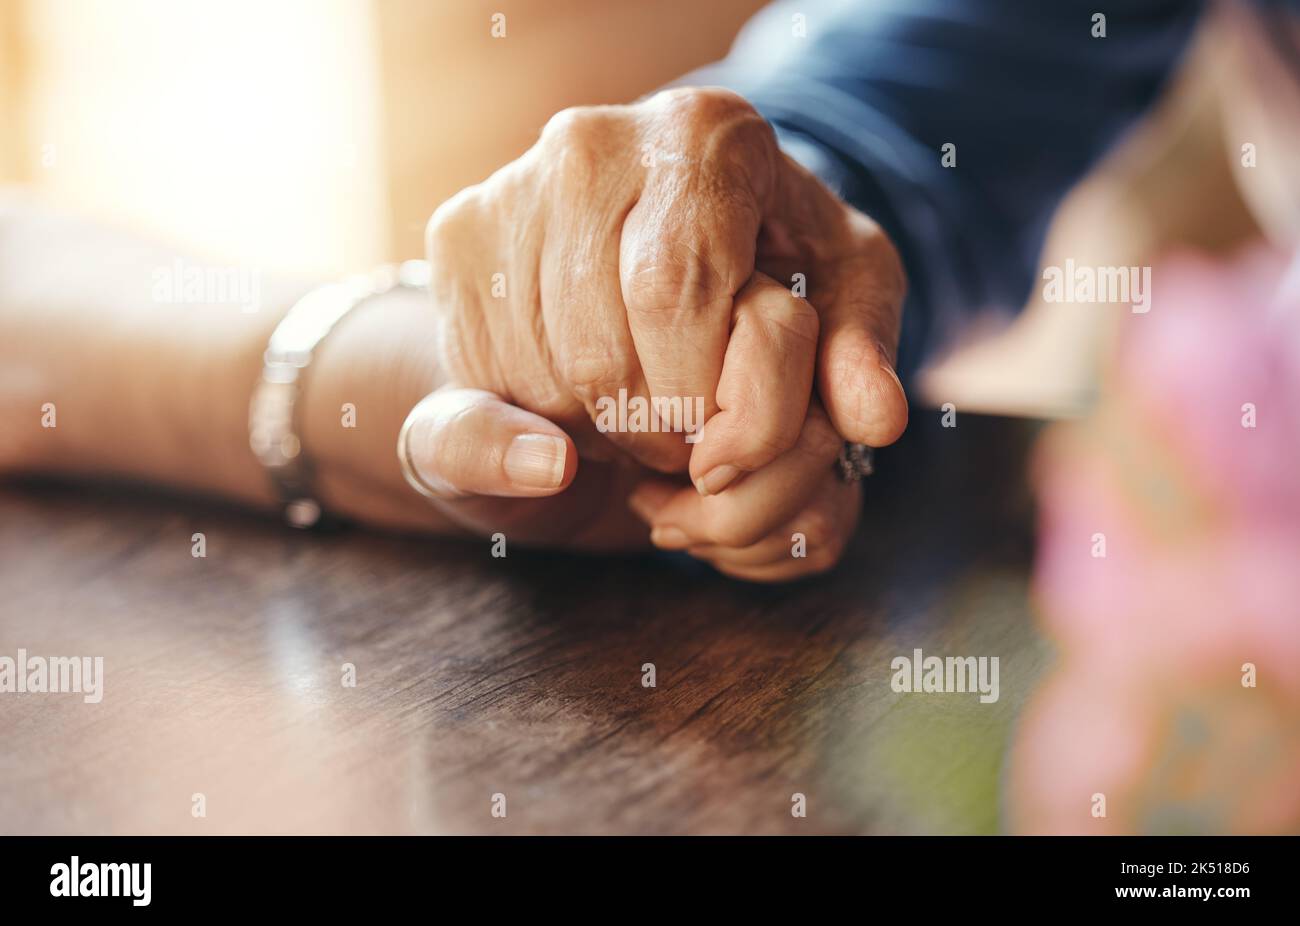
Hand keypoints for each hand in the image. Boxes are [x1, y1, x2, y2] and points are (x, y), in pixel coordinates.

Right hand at [423, 86, 907, 484]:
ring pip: (544, 374)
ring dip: (603, 432)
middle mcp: (593, 144)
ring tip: (639, 409)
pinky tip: (572, 412)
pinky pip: (475, 386)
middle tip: (686, 437)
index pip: (677, 290)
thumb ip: (863, 355)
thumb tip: (874, 419)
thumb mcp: (837, 302)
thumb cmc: (758, 280)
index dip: (704, 392)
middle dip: (656, 428)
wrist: (648, 263)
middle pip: (606, 348)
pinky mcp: (455, 243)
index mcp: (706, 134)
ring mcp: (509, 190)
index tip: (729, 431)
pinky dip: (535, 430)